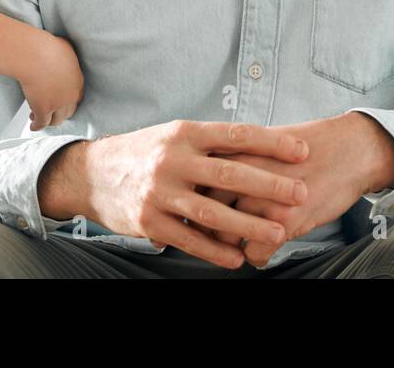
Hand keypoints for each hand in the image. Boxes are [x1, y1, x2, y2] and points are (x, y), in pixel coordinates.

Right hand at [20, 31, 83, 131]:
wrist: (35, 54)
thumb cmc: (46, 46)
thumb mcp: (65, 48)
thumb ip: (66, 57)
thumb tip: (62, 54)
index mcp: (78, 80)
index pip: (76, 97)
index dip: (68, 101)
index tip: (60, 101)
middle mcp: (71, 95)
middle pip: (68, 111)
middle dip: (60, 112)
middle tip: (50, 111)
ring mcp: (58, 104)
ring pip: (56, 120)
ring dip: (48, 120)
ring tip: (38, 118)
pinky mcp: (43, 109)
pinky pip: (42, 123)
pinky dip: (37, 126)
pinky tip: (32, 125)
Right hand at [70, 121, 310, 268]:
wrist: (92, 174)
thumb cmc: (146, 152)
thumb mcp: (175, 136)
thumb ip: (212, 143)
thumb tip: (261, 145)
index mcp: (184, 133)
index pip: (235, 135)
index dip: (271, 143)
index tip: (301, 151)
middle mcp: (172, 160)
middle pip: (228, 174)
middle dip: (268, 185)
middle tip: (300, 193)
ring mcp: (159, 192)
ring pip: (211, 212)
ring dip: (247, 225)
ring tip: (277, 233)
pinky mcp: (148, 221)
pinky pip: (188, 239)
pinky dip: (215, 251)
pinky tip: (237, 258)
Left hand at [196, 114, 393, 267]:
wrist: (349, 150)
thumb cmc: (310, 147)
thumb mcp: (265, 143)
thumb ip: (236, 159)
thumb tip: (210, 177)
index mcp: (236, 152)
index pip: (196, 183)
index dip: (191, 202)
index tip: (190, 212)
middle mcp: (244, 175)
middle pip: (204, 213)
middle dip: (206, 230)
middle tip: (213, 236)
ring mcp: (264, 199)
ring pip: (226, 238)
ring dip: (230, 248)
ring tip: (237, 247)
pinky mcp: (286, 221)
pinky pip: (255, 254)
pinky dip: (257, 257)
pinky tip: (262, 252)